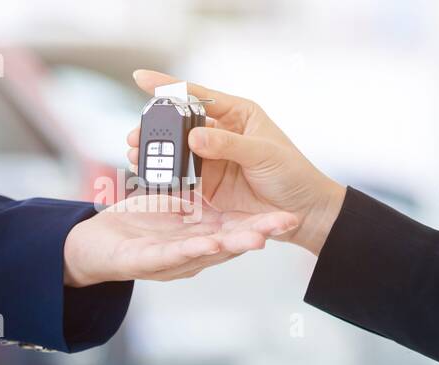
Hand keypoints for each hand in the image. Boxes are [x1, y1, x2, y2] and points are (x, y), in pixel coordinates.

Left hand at [63, 195, 297, 286]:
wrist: (92, 249)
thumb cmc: (131, 227)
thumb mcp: (165, 200)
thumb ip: (189, 184)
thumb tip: (208, 156)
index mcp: (200, 233)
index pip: (239, 227)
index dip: (265, 223)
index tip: (291, 214)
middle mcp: (192, 250)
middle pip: (232, 241)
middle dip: (260, 233)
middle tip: (288, 224)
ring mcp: (171, 260)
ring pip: (207, 252)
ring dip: (233, 245)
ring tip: (258, 238)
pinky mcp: (144, 262)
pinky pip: (169, 257)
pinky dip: (190, 251)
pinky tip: (206, 244)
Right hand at [126, 70, 346, 254]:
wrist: (304, 212)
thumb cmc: (294, 175)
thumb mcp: (263, 155)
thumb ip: (228, 145)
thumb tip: (194, 136)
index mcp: (238, 114)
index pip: (198, 95)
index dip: (168, 86)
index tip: (140, 77)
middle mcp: (222, 133)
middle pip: (181, 123)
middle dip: (155, 126)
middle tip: (135, 134)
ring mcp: (213, 159)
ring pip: (177, 150)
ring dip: (156, 152)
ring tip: (135, 155)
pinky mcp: (209, 183)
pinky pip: (182, 175)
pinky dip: (165, 174)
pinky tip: (149, 175)